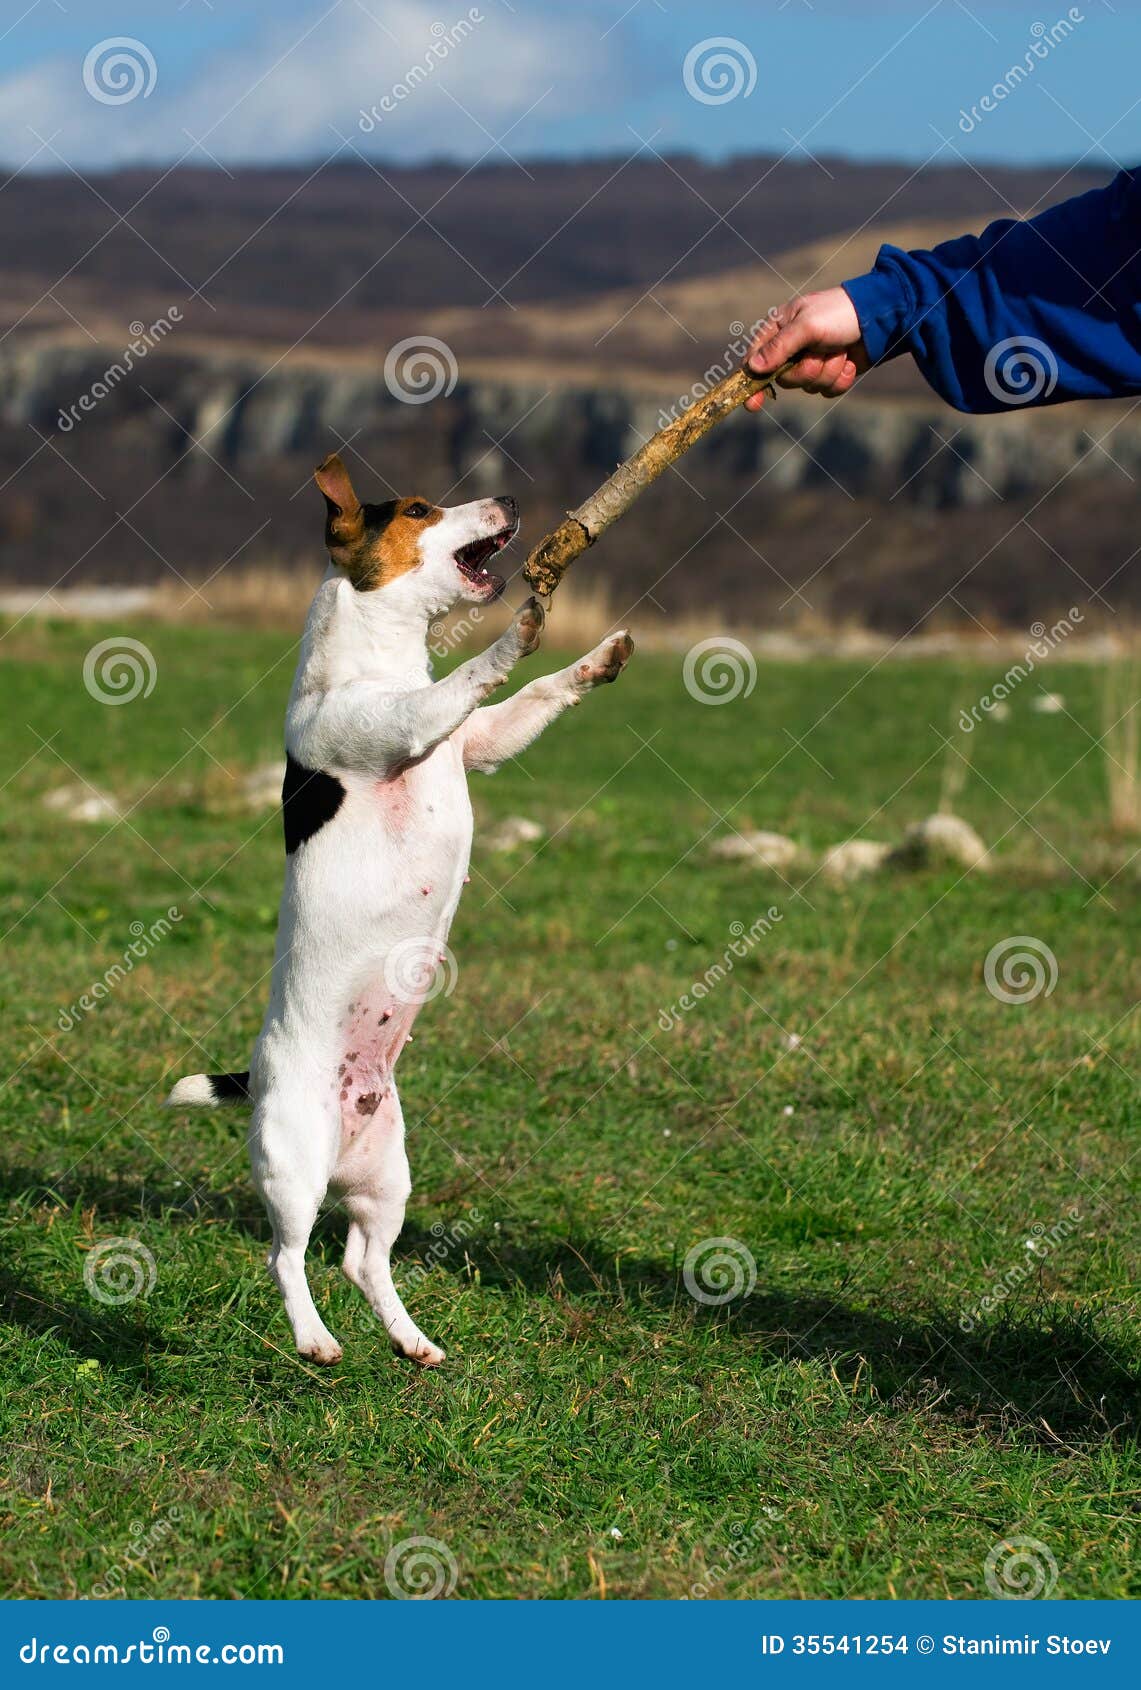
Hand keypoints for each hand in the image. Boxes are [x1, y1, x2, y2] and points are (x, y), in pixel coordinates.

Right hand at [743, 288, 867, 411]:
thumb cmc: (838, 313)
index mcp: (779, 330)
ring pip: (808, 387)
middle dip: (807, 370)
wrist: (878, 318)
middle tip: (821, 352)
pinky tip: (849, 362)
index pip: (755, 360)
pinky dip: (841, 379)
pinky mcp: (830, 374)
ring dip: (829, 371)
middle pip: (785, 379)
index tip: (752, 405)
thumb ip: (779, 347)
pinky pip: (827, 391)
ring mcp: (811, 362)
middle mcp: (792, 348)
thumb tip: (752, 368)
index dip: (752, 382)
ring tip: (840, 350)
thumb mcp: (806, 326)